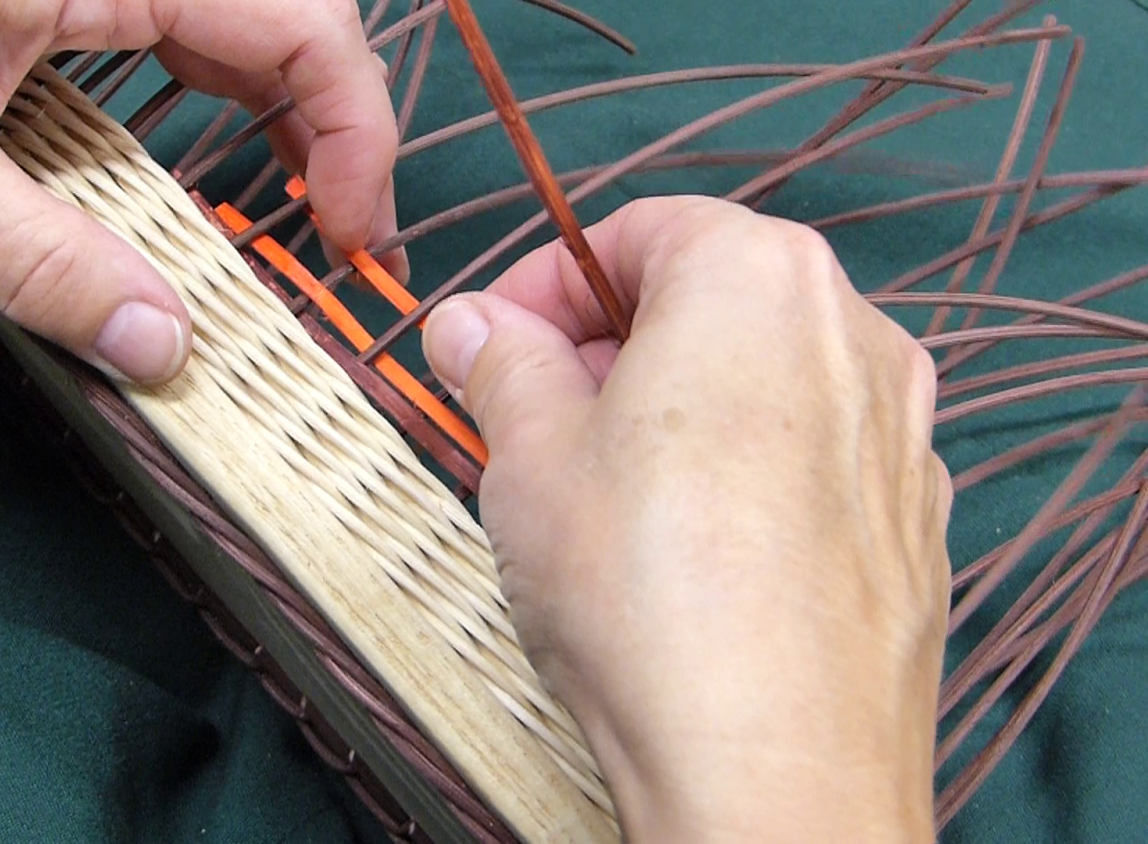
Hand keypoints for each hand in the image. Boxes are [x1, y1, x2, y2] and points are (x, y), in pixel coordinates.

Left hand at [0, 0, 399, 383]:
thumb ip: (36, 260)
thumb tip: (158, 346)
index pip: (299, 22)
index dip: (355, 131)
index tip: (352, 235)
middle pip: (283, 26)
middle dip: (335, 136)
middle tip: (342, 245)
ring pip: (232, 34)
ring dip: (282, 126)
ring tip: (301, 218)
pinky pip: (167, 45)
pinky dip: (207, 117)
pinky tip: (202, 179)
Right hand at [423, 197, 951, 842]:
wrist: (773, 769)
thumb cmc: (645, 593)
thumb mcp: (530, 456)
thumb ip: (501, 363)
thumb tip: (472, 323)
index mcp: (757, 279)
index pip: (638, 230)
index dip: (547, 280)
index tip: (495, 341)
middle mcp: (853, 332)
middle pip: (708, 298)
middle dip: (608, 345)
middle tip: (534, 415)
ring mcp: (900, 431)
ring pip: (763, 379)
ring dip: (676, 407)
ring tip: (606, 489)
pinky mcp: (913, 522)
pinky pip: (812, 459)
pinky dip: (745, 470)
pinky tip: (692, 550)